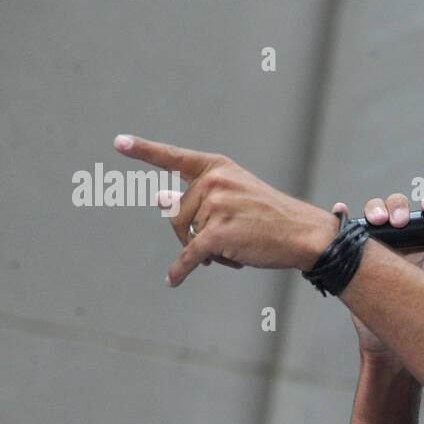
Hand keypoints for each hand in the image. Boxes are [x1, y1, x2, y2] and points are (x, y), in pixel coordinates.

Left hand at [113, 134, 338, 285]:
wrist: (304, 234)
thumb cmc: (271, 217)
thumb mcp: (236, 195)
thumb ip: (199, 197)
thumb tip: (159, 199)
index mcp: (217, 168)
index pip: (173, 158)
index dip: (143, 150)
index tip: (118, 142)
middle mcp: (213, 183)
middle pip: (175, 214)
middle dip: (189, 233)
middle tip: (219, 243)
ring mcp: (214, 207)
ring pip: (186, 238)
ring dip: (204, 251)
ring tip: (234, 249)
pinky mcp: (217, 234)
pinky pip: (189, 256)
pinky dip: (180, 270)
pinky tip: (173, 281)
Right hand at [341, 190, 423, 362]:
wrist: (385, 338)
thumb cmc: (412, 310)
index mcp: (423, 241)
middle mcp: (400, 237)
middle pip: (397, 207)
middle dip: (396, 207)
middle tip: (397, 222)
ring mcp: (377, 242)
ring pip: (374, 213)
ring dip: (374, 209)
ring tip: (376, 221)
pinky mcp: (355, 251)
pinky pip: (346, 229)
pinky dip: (340, 216)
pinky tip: (339, 210)